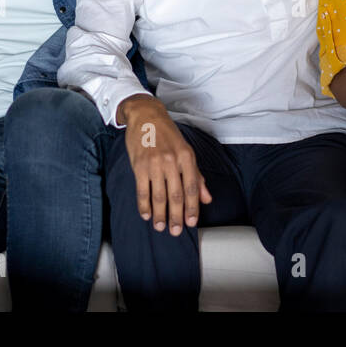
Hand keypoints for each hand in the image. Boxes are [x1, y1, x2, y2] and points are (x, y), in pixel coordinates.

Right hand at [119, 95, 211, 234]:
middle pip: (176, 195)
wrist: (145, 115)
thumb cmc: (168, 134)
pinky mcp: (139, 165)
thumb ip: (196, 176)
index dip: (193, 208)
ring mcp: (154, 163)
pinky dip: (144, 205)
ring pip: (158, 195)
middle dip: (177, 216)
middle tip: (176, 231)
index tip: (192, 223)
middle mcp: (171, 161)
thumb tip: (206, 199)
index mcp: (186, 157)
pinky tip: (146, 214)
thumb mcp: (186, 151)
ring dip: (159, 214)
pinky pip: (142, 189)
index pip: (192, 188)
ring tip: (160, 227)